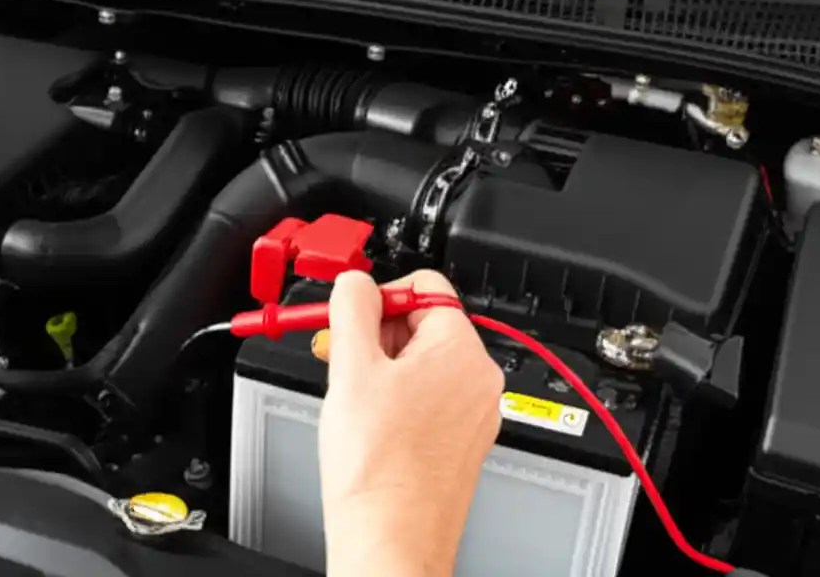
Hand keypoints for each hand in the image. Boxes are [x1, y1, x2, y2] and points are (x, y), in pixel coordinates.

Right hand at [319, 270, 503, 576]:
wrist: (389, 538)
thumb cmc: (380, 468)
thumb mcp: (351, 366)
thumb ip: (351, 307)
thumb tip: (354, 282)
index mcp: (462, 352)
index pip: (426, 286)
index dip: (380, 294)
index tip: (351, 313)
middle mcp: (478, 381)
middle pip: (422, 325)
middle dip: (376, 334)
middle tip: (341, 354)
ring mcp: (471, 415)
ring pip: (420, 364)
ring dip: (380, 368)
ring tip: (352, 396)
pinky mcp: (458, 443)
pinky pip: (425, 400)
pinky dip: (394, 400)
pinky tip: (368, 422)